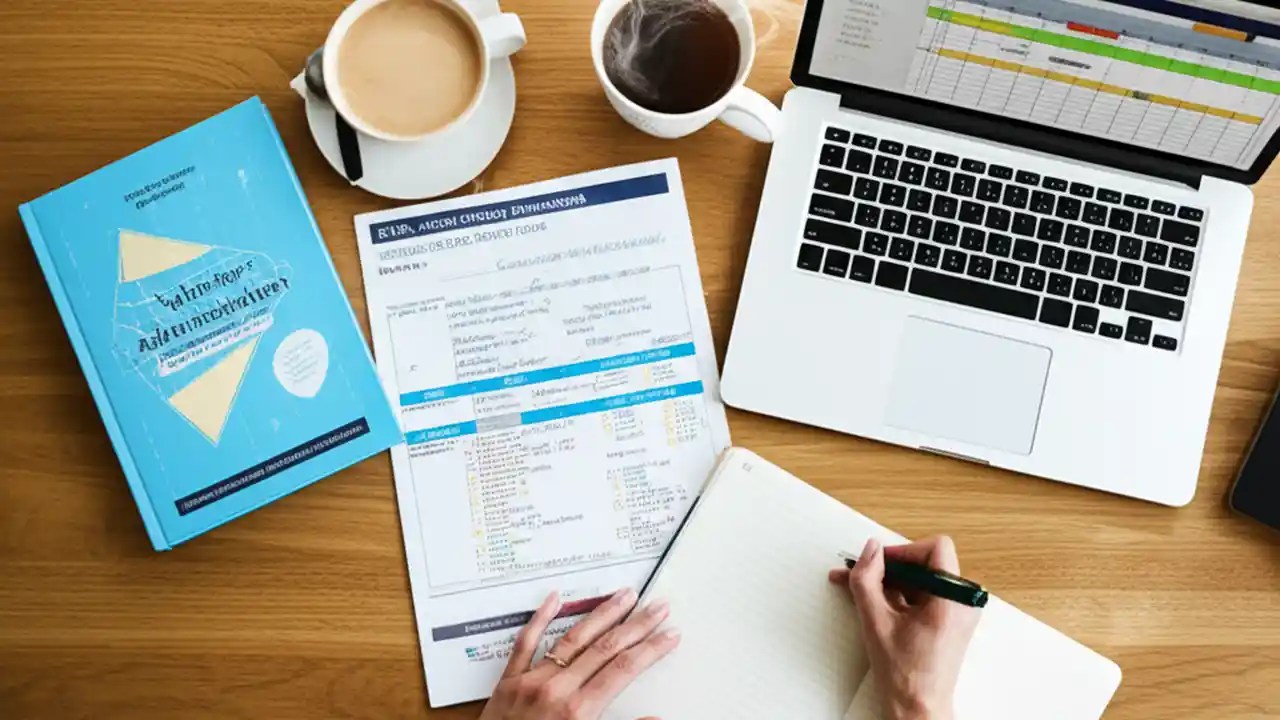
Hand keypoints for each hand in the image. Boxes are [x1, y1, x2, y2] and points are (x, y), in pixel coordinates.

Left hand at [479, 588, 679, 719]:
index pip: (624, 669)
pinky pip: (525, 643)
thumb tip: (656, 719)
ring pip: (572, 638)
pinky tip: (554, 599)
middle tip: (657, 607)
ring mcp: (531, 681)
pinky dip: (539, 618)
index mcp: (578, 712)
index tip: (669, 635)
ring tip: (623, 596)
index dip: (651, 649)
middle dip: (636, 625)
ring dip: (601, 614)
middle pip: (605, 648)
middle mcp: (556, 690)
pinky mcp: (508, 681)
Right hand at [829, 537, 980, 719]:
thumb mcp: (876, 621)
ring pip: (924, 577)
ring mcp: (960, 611)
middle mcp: (963, 602)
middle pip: (927, 562)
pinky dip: (901, 594)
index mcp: (952, 601)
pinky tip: (878, 603)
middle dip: (892, 567)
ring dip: (893, 581)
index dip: (903, 550)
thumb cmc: (905, 676)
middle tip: (864, 574)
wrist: (918, 707)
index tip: (880, 562)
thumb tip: (870, 551)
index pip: (935, 548)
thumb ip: (867, 580)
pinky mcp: (951, 619)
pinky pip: (926, 593)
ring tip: (865, 592)